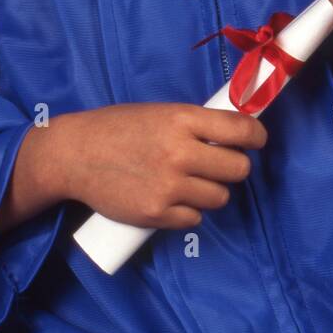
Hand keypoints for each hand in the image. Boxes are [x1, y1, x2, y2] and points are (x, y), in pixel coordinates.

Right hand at [62, 102, 267, 228]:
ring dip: (211, 191)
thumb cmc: (118, 128)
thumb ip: (193, 125)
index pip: (240, 129)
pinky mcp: (157, 214)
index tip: (257, 140)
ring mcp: (169, 186)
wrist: (75, 154)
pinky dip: (188, 211)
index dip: (256, 136)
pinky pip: (195, 219)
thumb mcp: (159, 113)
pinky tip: (172, 199)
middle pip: (238, 169)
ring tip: (190, 182)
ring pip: (220, 197)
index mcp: (182, 119)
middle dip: (233, 166)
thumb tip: (233, 135)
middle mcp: (180, 152)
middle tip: (218, 164)